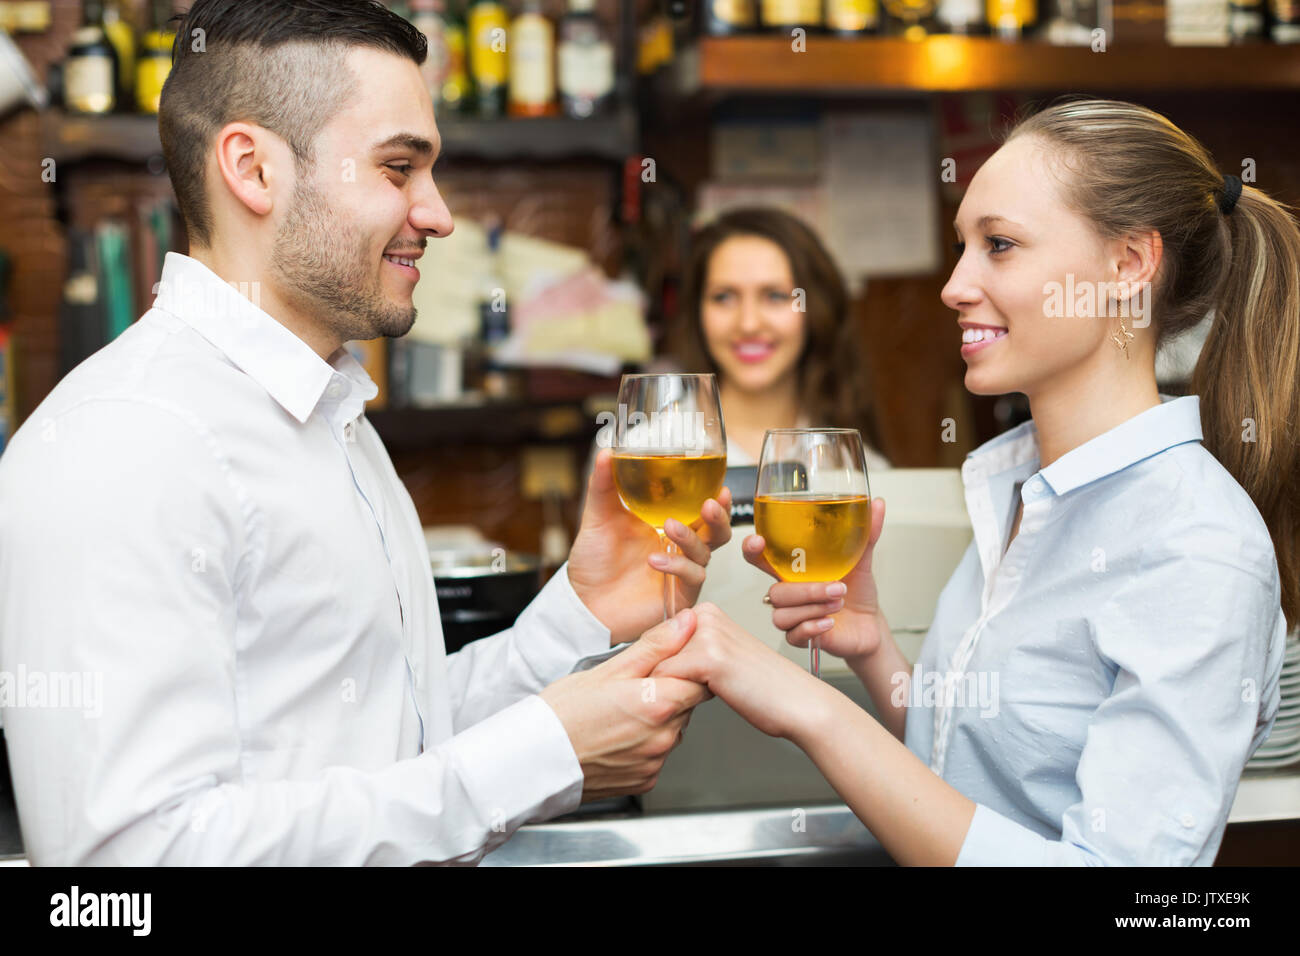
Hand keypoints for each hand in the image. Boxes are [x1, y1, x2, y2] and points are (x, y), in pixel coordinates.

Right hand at [540, 609, 712, 801]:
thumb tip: (686, 624)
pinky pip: (656, 756)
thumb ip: (655, 646)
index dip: (684, 671)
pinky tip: (616, 737)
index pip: (700, 681)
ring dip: (655, 721)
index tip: (664, 668)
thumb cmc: (563, 712)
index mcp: (659, 703)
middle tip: (630, 690)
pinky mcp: (645, 780)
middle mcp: (663, 736)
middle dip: (667, 694)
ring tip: (618, 715)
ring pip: (671, 731)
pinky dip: (643, 746)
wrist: (534, 758)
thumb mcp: (608, 669)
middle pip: (685, 706)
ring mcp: (654, 762)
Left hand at [568, 448, 732, 643]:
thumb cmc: (594, 562)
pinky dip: (676, 566)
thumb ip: (604, 485)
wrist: (582, 602)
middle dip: (720, 517)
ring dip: (691, 538)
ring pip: (705, 553)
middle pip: (717, 531)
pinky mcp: (677, 594)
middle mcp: (679, 548)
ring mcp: (680, 572)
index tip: (720, 486)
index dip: (716, 499)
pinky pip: (690, 578)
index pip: (702, 509)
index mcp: (668, 524)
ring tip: (670, 527)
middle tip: (710, 504)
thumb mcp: (598, 516)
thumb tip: (606, 451)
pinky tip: (655, 560)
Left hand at [649, 603, 820, 740]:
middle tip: (708, 689)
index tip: (695, 680)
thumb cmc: (763, 688)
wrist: (798, 703)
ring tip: (714, 692)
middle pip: (652, 654)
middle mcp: (703, 616)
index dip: (666, 669)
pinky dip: (678, 698)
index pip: (656, 642)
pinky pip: (665, 681)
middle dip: (667, 678)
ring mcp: (705, 634)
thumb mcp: (718, 660)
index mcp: (705, 612)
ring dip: (674, 690)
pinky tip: (713, 697)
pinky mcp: (707, 657)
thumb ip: (687, 653)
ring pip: (657, 669)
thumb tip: (649, 662)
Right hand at [741, 496, 887, 662]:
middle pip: (775, 591)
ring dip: (813, 607)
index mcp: (793, 569)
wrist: (870, 625)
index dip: (751, 549)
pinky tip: (829, 622)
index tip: (758, 541)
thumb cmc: (858, 591)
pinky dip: (812, 627)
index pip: (760, 557)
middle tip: (837, 586)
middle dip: (806, 590)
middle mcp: (788, 592)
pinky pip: (793, 634)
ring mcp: (792, 615)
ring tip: (839, 602)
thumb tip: (878, 503)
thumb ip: (866, 533)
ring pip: (781, 614)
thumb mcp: (861, 559)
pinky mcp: (800, 637)